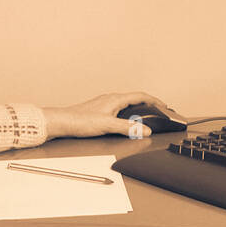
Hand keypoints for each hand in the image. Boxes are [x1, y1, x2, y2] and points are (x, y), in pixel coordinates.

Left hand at [42, 91, 180, 138]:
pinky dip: (128, 115)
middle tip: (157, 112)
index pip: (140, 96)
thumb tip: (144, 131)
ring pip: (126, 104)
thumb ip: (128, 128)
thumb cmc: (80, 121)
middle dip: (148, 105)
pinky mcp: (99, 111)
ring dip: (137, 110)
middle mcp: (110, 99)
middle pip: (135, 99)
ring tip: (145, 118)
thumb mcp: (108, 126)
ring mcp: (104, 104)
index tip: (164, 106)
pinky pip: (119, 110)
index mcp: (115, 99)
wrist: (62, 123)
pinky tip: (125, 123)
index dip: (154, 100)